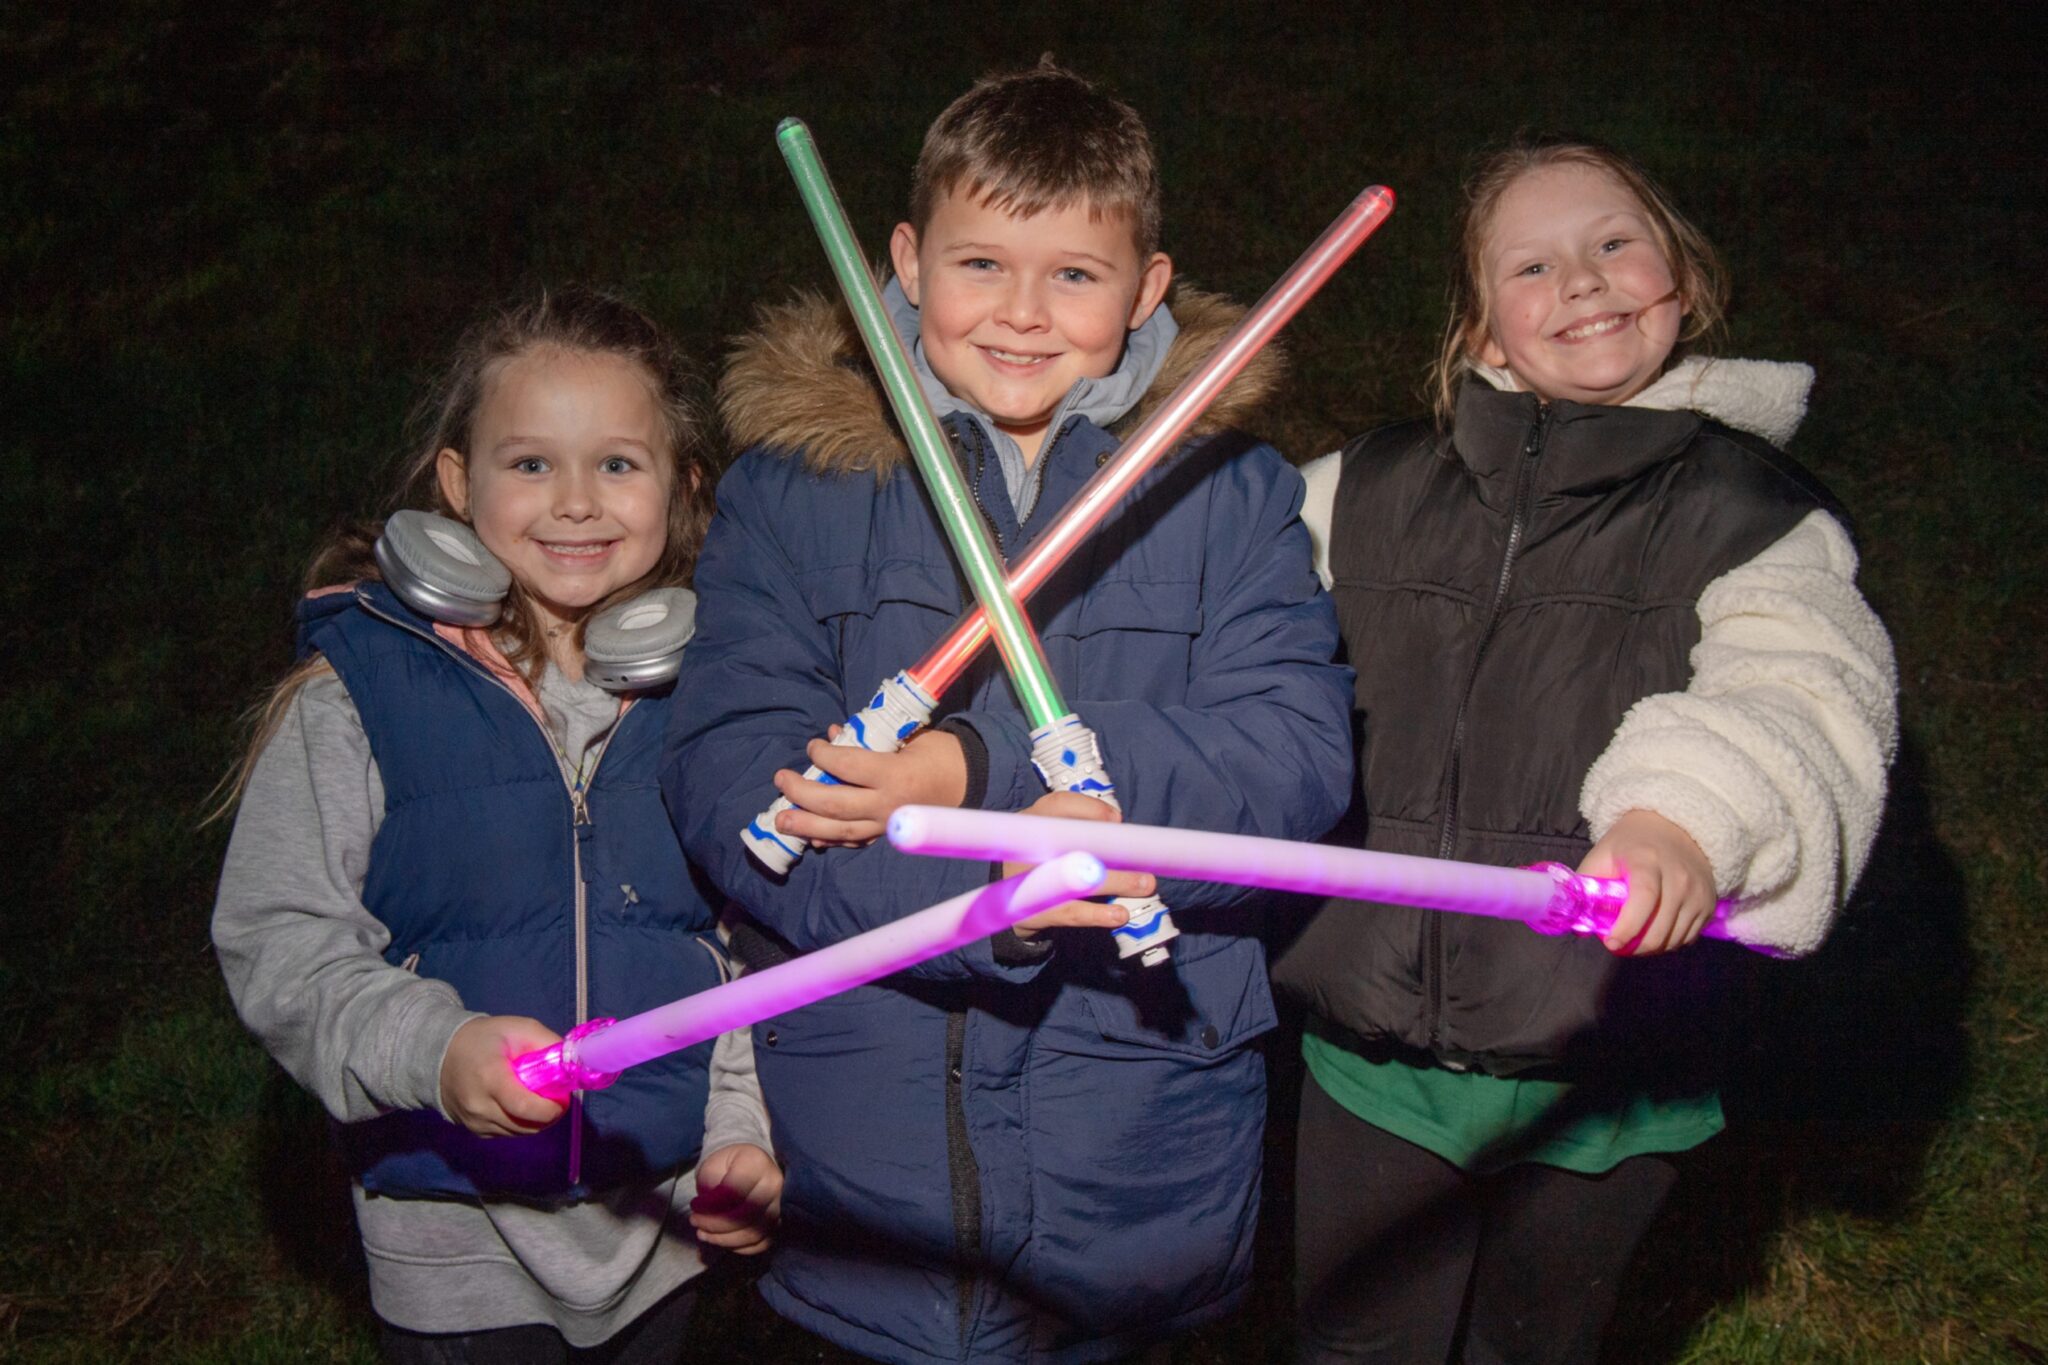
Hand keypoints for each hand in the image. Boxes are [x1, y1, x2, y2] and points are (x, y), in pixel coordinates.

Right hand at [439, 1016, 567, 1136]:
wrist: (439, 1054)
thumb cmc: (484, 1038)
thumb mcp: (519, 1028)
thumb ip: (547, 1044)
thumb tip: (571, 1064)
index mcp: (490, 1078)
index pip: (524, 1106)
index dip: (550, 1108)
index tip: (562, 1099)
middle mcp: (480, 1106)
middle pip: (526, 1124)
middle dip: (549, 1114)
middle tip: (555, 1096)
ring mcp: (475, 1122)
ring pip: (519, 1133)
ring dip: (536, 1121)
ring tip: (538, 1098)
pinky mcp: (474, 1131)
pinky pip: (507, 1134)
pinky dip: (521, 1124)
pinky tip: (520, 1105)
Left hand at [690, 1142, 782, 1253]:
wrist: (751, 1166)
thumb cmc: (729, 1165)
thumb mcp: (714, 1164)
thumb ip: (708, 1184)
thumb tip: (705, 1211)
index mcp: (756, 1164)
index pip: (733, 1192)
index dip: (710, 1204)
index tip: (695, 1205)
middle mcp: (774, 1185)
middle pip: (745, 1216)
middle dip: (714, 1224)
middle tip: (695, 1222)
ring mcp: (780, 1206)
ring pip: (753, 1234)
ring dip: (723, 1239)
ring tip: (703, 1234)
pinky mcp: (779, 1223)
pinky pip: (761, 1244)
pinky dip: (738, 1247)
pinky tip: (722, 1240)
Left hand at [772, 726, 967, 848]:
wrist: (971, 782)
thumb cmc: (939, 753)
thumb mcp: (909, 737)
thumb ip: (869, 738)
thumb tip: (833, 734)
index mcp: (895, 774)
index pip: (848, 766)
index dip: (823, 755)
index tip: (813, 746)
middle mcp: (889, 805)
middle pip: (835, 803)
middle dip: (801, 793)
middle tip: (780, 779)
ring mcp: (888, 825)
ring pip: (840, 830)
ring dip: (806, 825)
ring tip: (781, 820)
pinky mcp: (888, 835)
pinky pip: (854, 841)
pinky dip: (830, 839)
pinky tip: (811, 837)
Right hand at [1002, 793, 1155, 937]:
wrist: (1009, 899)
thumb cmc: (1045, 859)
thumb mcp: (1054, 836)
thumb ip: (1084, 828)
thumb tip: (1123, 830)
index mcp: (1035, 820)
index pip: (1060, 805)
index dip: (1091, 810)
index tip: (1117, 821)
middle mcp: (1029, 847)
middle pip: (1073, 843)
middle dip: (1113, 850)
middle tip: (1145, 857)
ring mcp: (1029, 880)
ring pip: (1077, 879)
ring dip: (1117, 882)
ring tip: (1144, 884)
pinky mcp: (1034, 910)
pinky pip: (1071, 912)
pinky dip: (1098, 914)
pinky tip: (1120, 914)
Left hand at [1580, 810, 1716, 955]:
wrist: (1674, 828)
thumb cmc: (1631, 844)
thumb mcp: (1602, 854)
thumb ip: (1587, 885)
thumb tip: (1578, 924)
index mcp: (1648, 861)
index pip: (1644, 898)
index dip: (1628, 926)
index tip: (1612, 943)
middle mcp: (1679, 877)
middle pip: (1660, 928)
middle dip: (1635, 946)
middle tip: (1618, 946)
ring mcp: (1698, 892)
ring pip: (1674, 939)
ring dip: (1651, 947)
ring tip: (1634, 940)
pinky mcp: (1709, 904)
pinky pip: (1688, 937)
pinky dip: (1669, 942)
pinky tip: (1654, 932)